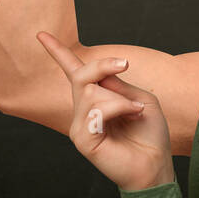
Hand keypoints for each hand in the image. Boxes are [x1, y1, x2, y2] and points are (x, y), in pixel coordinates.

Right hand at [37, 31, 175, 190]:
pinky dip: (120, 108)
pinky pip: (97, 111)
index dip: (57, 52)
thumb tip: (96, 74)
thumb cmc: (150, 132)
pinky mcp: (83, 140)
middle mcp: (82, 111)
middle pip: (81, 75)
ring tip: (135, 112)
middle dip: (103, 65)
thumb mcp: (138, 98)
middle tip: (125, 64)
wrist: (156, 163)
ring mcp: (80, 126)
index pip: (72, 71)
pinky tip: (133, 116)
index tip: (42, 34)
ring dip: (120, 98)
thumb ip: (116, 84)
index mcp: (95, 98)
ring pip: (91, 92)